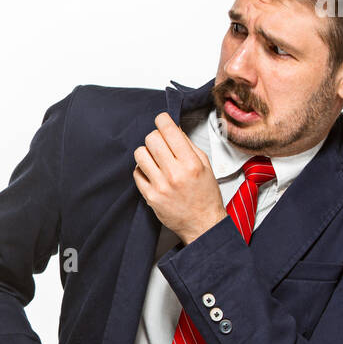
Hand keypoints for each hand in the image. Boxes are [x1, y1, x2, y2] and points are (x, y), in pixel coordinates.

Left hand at [133, 112, 224, 244]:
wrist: (202, 223)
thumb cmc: (205, 196)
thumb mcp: (205, 165)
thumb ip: (189, 145)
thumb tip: (173, 129)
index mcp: (191, 164)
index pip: (169, 131)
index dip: (163, 120)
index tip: (161, 120)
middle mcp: (174, 174)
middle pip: (152, 139)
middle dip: (156, 137)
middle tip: (161, 143)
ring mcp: (160, 186)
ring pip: (140, 153)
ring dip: (147, 152)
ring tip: (155, 159)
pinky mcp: (150, 196)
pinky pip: (136, 172)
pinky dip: (143, 169)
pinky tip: (153, 173)